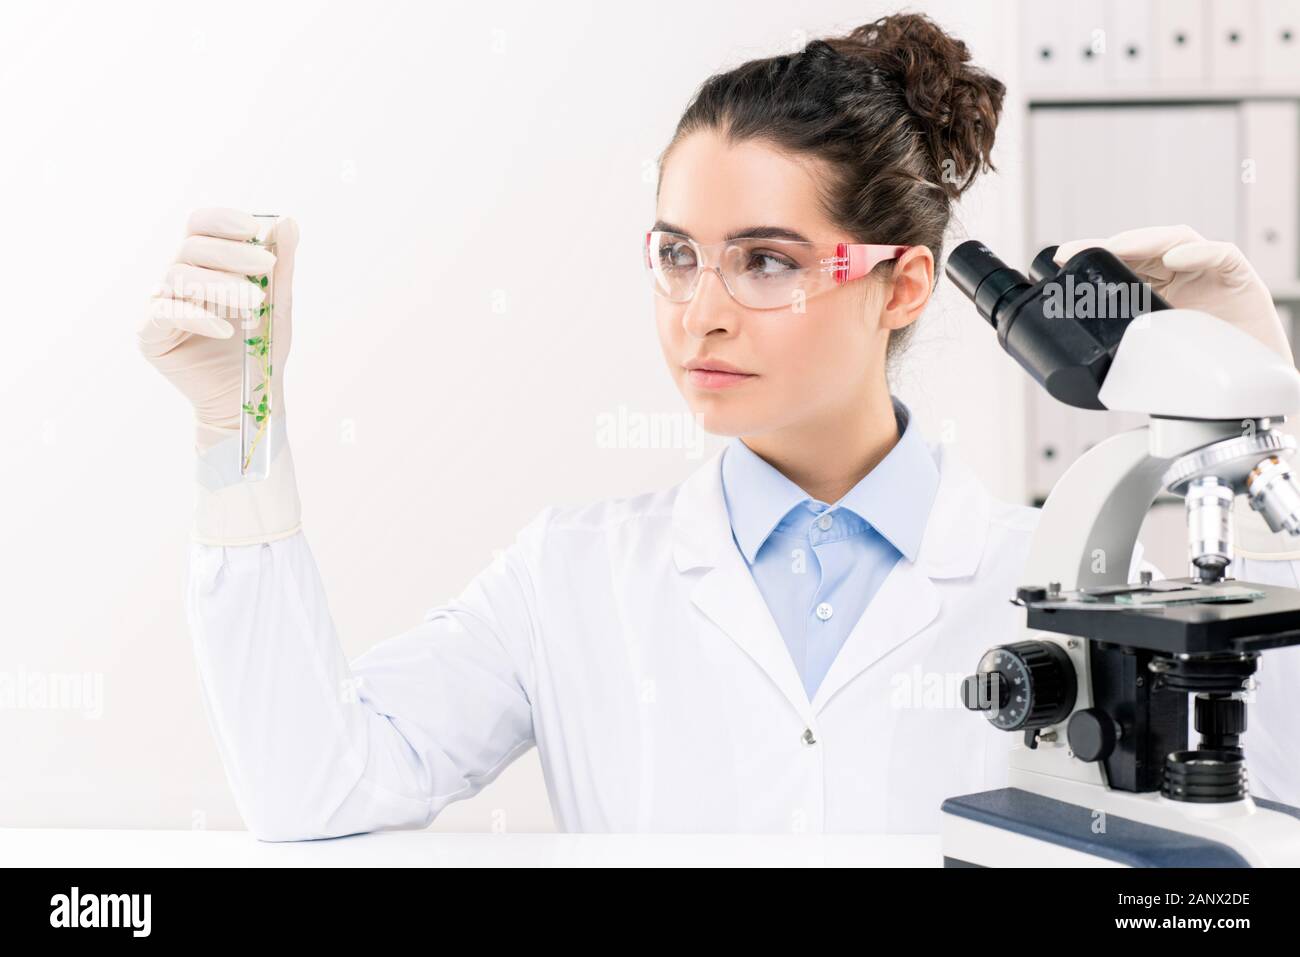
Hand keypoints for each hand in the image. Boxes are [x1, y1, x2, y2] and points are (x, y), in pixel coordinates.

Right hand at [137, 208, 298, 452]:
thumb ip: (282, 265)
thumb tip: (287, 220)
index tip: (254, 228)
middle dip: (231, 252)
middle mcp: (175, 279)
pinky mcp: (149, 335)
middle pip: (190, 246)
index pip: (198, 225)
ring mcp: (158, 305)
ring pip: (177, 276)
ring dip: (219, 284)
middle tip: (266, 266)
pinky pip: (163, 313)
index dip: (221, 220)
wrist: (247, 397)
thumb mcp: (278, 303)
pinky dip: (197, 316)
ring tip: (255, 301)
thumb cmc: (259, 347)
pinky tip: (226, 329)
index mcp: (202, 263)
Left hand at [1054, 225, 1291, 364]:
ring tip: (1119, 248)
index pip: (1122, 262)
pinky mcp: (1239, 279)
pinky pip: (1221, 255)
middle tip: (1079, 251)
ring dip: (1145, 242)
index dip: (1092, 255)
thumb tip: (1075, 360)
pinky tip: (1175, 259)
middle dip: (1111, 245)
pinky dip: (1198, 253)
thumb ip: (1123, 346)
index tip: (1061, 257)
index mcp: (1155, 291)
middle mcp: (1180, 276)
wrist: (1247, 393)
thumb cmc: (1198, 373)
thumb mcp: (1149, 356)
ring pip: (1176, 241)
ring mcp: (1208, 274)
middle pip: (1144, 247)